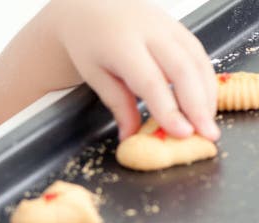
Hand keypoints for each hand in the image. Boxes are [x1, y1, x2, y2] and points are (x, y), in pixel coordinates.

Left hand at [47, 0, 219, 140]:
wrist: (91, 7)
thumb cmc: (89, 41)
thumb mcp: (94, 75)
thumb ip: (117, 104)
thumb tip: (130, 136)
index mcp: (122, 45)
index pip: (150, 81)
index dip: (169, 108)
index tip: (181, 132)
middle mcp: (149, 31)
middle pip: (182, 69)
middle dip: (198, 105)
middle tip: (206, 135)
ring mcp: (168, 26)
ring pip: (197, 60)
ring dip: (207, 94)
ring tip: (208, 123)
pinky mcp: (179, 27)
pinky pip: (199, 54)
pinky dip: (206, 79)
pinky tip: (206, 101)